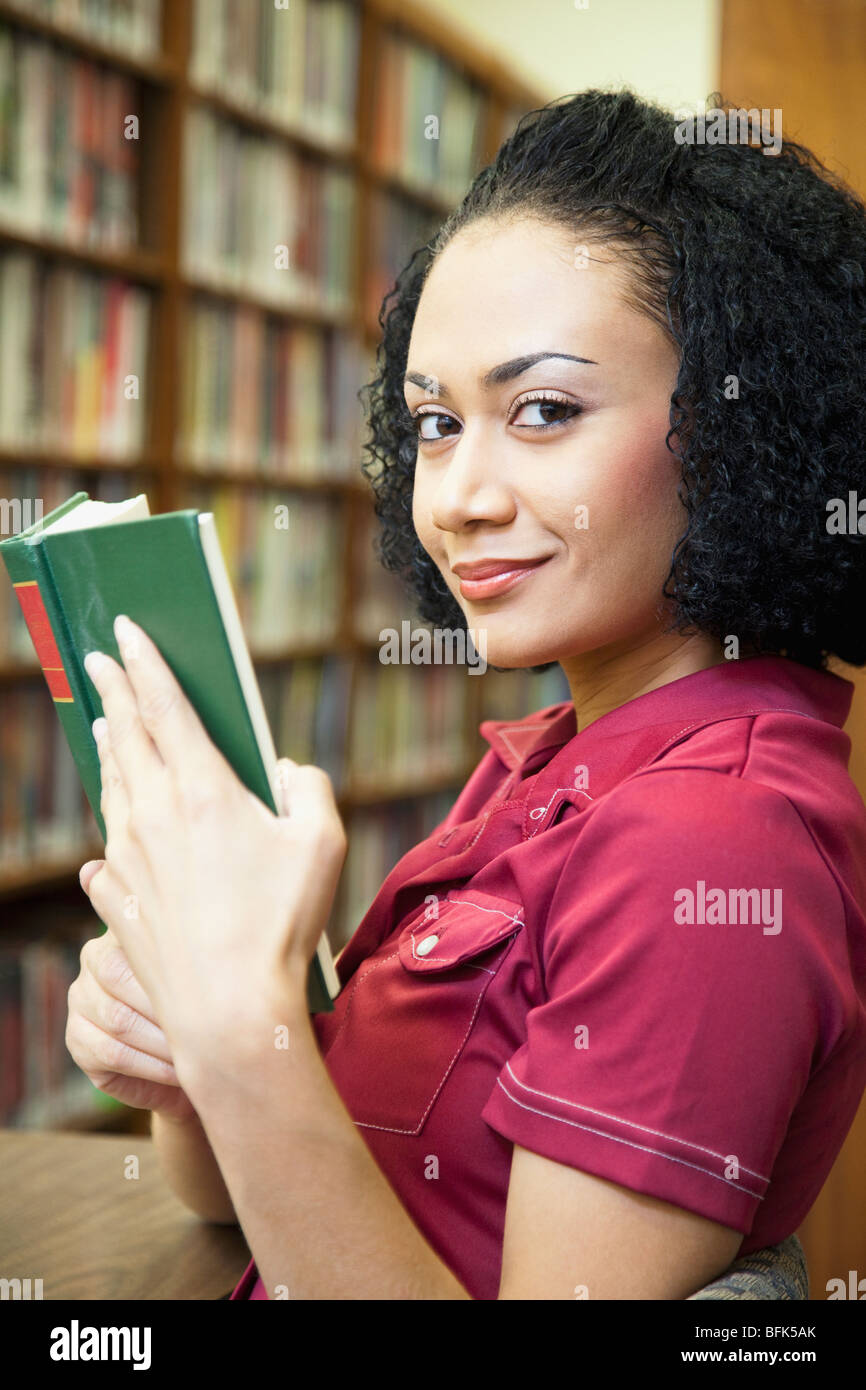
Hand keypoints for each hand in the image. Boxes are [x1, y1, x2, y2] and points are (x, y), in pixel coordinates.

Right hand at [66, 928, 196, 1122]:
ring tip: (198, 1052)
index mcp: (127, 931)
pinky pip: (113, 1054)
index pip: (137, 940)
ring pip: (118, 1019)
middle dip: (167, 1007)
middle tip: (208, 1025)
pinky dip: (151, 1066)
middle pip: (119, 977)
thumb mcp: (206, 975)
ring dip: (163, 1041)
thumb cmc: (204, 1007)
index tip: (211, 990)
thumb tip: (225, 955)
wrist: (185, 1059)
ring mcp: (81, 999)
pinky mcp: (77, 1039)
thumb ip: (202, 958)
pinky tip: (178, 1071)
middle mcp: (95, 959)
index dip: (173, 967)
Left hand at [78, 615, 346, 1079]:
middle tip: (99, 661)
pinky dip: (112, 827)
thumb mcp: (321, 844)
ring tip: (105, 728)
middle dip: (114, 691)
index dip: (145, 662)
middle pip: (126, 736)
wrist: (227, 1010)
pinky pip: (108, 849)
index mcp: (203, 788)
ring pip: (113, 787)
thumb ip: (311, 789)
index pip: (164, 705)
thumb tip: (290, 773)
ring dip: (110, 750)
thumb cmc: (282, 924)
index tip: (124, 630)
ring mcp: (127, 858)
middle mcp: (154, 814)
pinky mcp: (118, 899)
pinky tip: (111, 833)